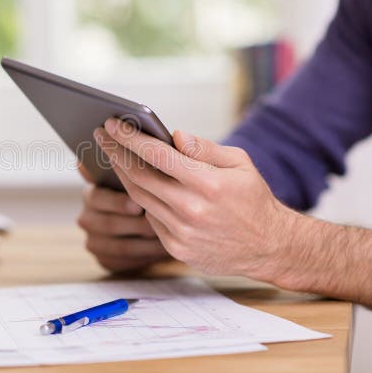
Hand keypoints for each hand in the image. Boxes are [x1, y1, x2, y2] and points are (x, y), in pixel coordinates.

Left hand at [94, 118, 296, 279]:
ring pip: (139, 197)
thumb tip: (172, 135)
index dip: (129, 138)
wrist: (270, 247)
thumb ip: (204, 148)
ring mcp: (181, 232)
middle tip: (101, 136)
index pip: (156, 155)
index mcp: (207, 184)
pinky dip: (142, 199)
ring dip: (122, 174)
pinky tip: (136, 183)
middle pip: (138, 176)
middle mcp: (191, 209)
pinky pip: (150, 218)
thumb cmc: (254, 199)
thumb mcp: (240, 164)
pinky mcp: (176, 248)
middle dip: (115, 152)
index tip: (111, 124)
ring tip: (113, 155)